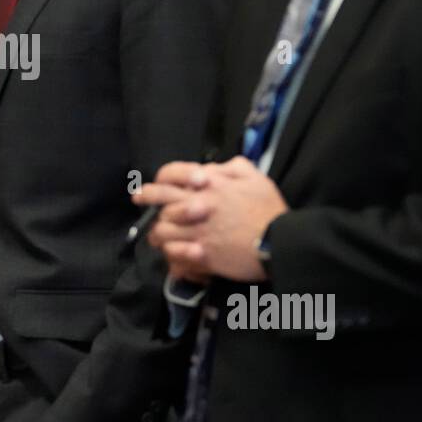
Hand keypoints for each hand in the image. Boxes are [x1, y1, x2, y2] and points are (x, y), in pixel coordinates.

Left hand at [134, 157, 287, 283]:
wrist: (280, 243)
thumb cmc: (269, 210)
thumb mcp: (256, 178)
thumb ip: (233, 168)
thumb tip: (212, 168)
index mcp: (210, 184)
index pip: (172, 174)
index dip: (159, 179)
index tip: (150, 185)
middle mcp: (198, 204)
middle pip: (159, 199)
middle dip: (146, 199)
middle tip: (140, 202)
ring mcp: (197, 230)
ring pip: (161, 229)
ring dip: (158, 231)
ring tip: (159, 235)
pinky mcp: (201, 254)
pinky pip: (173, 253)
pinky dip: (171, 252)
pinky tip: (175, 252)